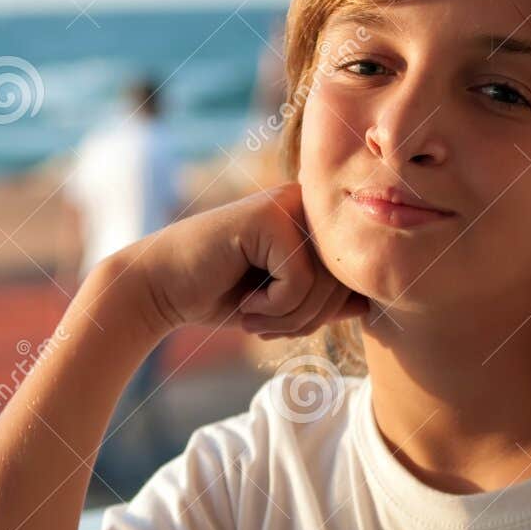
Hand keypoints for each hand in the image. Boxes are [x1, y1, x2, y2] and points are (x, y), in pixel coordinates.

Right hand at [120, 181, 368, 339]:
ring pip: (325, 283)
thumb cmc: (222, 295)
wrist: (160, 289)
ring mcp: (289, 204)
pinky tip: (245, 302)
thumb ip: (325, 299)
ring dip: (290, 319)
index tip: (288, 327)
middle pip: (343, 279)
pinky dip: (274, 307)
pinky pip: (300, 281)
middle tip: (268, 327)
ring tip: (255, 315)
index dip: (327, 313)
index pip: (353, 274)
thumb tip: (370, 302)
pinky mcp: (269, 217)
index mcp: (314, 218)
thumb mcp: (286, 303)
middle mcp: (306, 202)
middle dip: (309, 320)